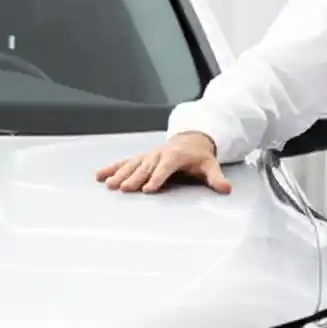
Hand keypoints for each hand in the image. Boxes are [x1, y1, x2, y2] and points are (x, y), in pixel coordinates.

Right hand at [95, 132, 230, 194]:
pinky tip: (100, 176)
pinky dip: (112, 168)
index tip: (149, 189)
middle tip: (124, 189)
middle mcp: (159, 154)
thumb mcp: (211, 165)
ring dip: (121, 174)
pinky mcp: (142, 157)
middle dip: (135, 177)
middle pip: (146, 167)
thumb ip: (216, 178)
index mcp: (176, 156)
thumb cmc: (199, 156)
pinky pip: (125, 162)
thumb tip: (226, 189)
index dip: (158, 177)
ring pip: (133, 164)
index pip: (166, 168)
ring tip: (110, 185)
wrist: (192, 139)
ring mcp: (149, 155)